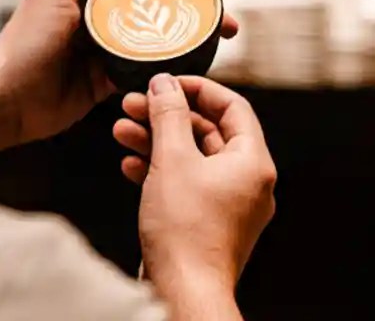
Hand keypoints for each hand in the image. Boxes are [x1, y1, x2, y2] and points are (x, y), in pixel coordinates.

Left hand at [0, 0, 238, 144]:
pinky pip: (143, 74)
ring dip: (188, 44)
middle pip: (158, 11)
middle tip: (229, 26)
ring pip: (156, 43)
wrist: (5, 100)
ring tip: (220, 48)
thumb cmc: (26, 42)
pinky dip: (166, 72)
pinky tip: (192, 73)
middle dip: (195, 16)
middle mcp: (102, 18)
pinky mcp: (108, 83)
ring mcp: (107, 51)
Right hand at [114, 75, 275, 295]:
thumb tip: (165, 84)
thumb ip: (169, 116)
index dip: (198, 88)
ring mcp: (229, 205)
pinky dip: (160, 171)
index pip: (233, 106)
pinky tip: (131, 165)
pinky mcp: (208, 224)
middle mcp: (247, 183)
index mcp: (253, 162)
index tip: (168, 82)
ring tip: (122, 130)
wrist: (183, 293)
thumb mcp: (172, 160)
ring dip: (157, 141)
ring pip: (193, 159)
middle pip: (209, 132)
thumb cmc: (185, 232)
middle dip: (167, 117)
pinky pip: (187, 185)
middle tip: (135, 104)